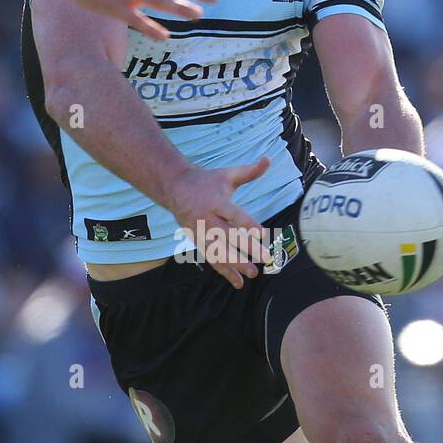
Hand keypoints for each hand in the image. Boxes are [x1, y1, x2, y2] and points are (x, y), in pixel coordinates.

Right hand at [169, 157, 272, 288]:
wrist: (174, 188)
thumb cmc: (206, 181)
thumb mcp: (226, 174)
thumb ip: (249, 171)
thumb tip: (269, 159)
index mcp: (216, 201)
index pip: (233, 214)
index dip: (246, 224)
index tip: (262, 234)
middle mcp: (207, 219)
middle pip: (226, 237)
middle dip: (245, 249)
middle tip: (264, 259)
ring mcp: (200, 232)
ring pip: (218, 252)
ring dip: (235, 265)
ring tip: (252, 274)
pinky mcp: (197, 242)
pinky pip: (212, 259)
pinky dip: (225, 272)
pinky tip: (239, 283)